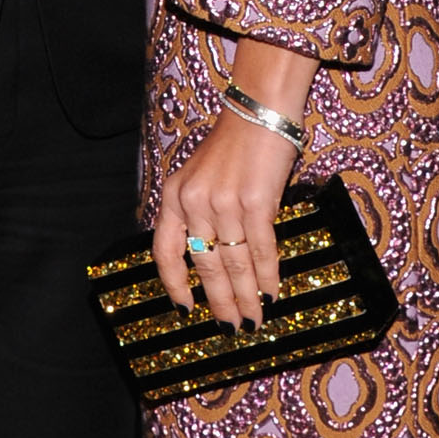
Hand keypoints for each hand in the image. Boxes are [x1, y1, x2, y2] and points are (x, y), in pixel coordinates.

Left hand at [151, 41, 316, 329]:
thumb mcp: (200, 174)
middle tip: (231, 326)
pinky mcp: (256, 202)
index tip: (184, 308)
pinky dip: (268, 274)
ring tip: (254, 318)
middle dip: (219, 300)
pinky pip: (261, 248)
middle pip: (204, 263)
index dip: (174, 283)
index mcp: (175, 195)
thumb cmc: (234, 143)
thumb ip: (199, 211)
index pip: (165, 250)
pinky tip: (272, 292)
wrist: (260, 111)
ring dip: (246, 295)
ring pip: (234, 262)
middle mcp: (194, 201)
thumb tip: (213, 258)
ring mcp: (224, 203)